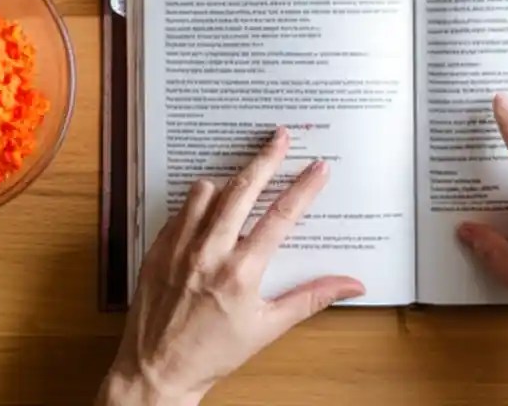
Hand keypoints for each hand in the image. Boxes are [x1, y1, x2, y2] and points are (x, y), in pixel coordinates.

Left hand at [98, 127, 364, 405]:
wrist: (156, 370)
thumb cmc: (212, 353)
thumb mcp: (268, 328)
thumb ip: (311, 298)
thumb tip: (351, 285)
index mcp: (241, 272)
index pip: (281, 217)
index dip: (303, 188)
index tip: (318, 167)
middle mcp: (209, 253)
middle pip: (243, 189)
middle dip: (266, 159)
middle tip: (280, 136)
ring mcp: (179, 248)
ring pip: (205, 192)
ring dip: (227, 181)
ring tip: (241, 177)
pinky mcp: (157, 249)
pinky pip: (180, 210)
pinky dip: (197, 203)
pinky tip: (207, 207)